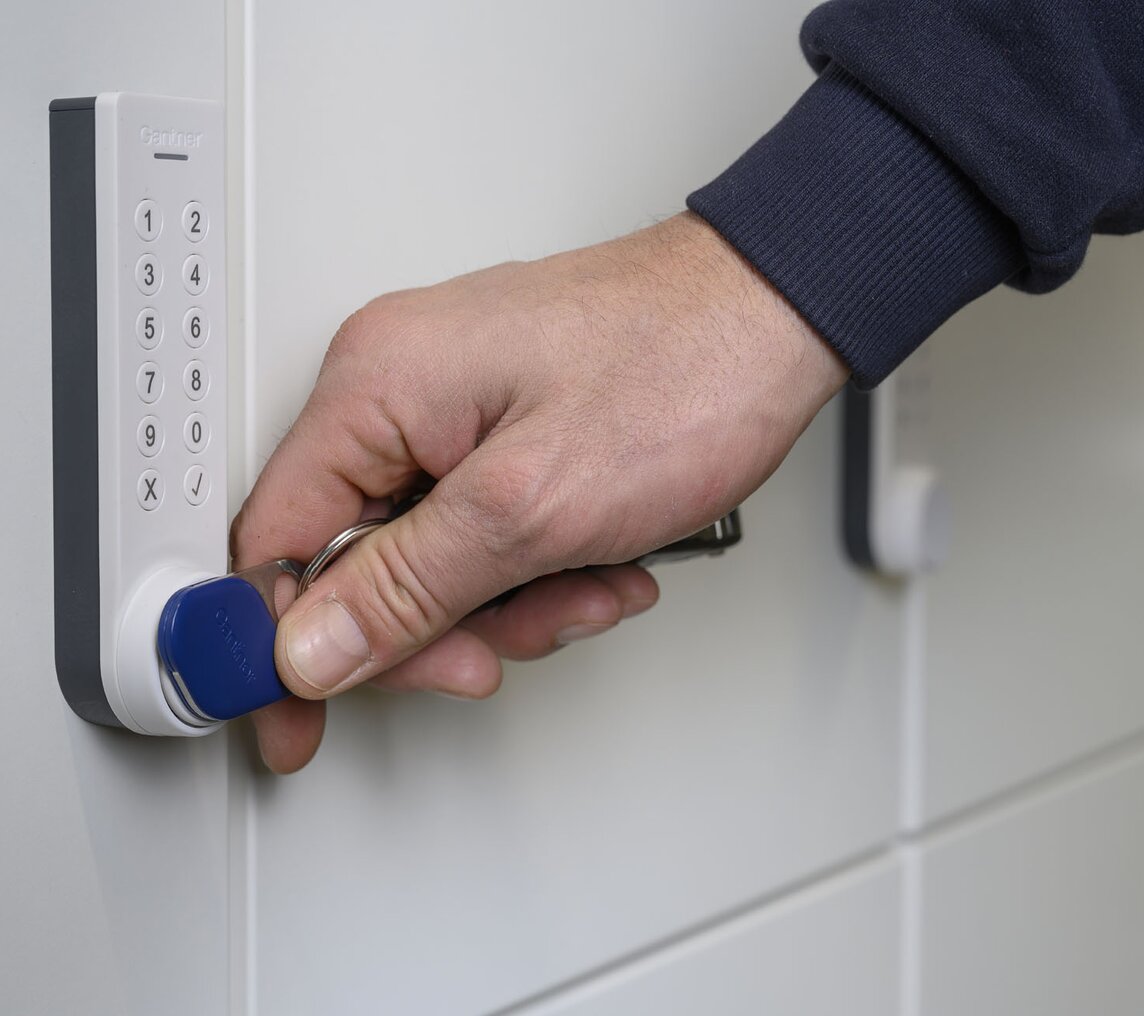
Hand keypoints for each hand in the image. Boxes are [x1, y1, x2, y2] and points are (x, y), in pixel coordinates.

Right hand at [231, 213, 848, 771]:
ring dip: (505, 600)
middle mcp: (399, 387)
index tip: (298, 718)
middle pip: (354, 557)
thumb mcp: (532, 509)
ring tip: (584, 586)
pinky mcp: (499, 424)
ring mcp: (451, 406)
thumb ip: (407, 587)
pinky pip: (480, 527)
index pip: (276, 538)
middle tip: (495, 648)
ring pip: (428, 556)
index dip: (278, 643)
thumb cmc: (683, 370)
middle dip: (432, 624)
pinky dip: (535, 566)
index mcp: (376, 386)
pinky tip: (598, 562)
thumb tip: (311, 648)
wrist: (778, 316)